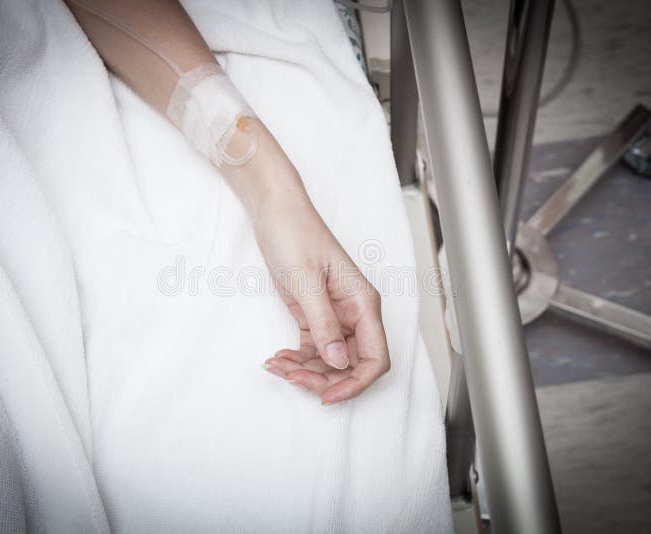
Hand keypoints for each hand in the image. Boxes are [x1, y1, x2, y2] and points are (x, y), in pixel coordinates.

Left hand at [222, 121, 390, 405]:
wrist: (274, 213)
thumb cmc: (295, 235)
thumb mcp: (306, 281)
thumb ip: (324, 324)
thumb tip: (339, 361)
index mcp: (363, 304)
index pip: (376, 357)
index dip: (356, 382)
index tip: (328, 395)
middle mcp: (354, 313)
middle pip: (352, 364)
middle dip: (324, 379)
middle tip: (293, 379)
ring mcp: (334, 315)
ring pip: (330, 360)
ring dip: (306, 370)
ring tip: (277, 366)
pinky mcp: (314, 315)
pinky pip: (312, 349)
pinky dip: (297, 359)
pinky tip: (277, 359)